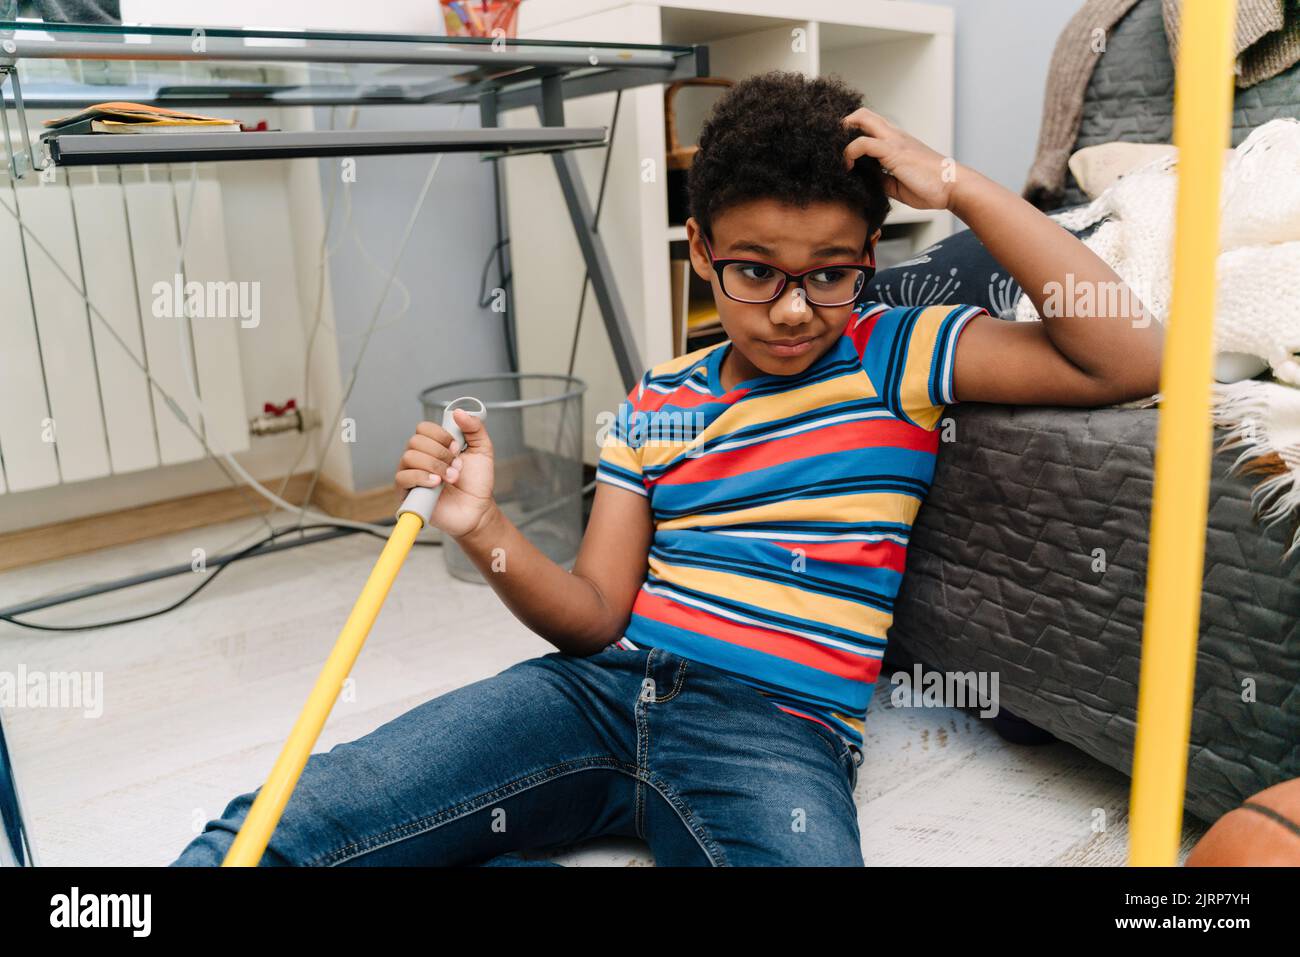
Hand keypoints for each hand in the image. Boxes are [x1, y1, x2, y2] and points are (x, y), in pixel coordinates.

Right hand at [394, 408, 495, 538]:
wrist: (478, 509)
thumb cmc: (477, 483)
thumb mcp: (483, 450)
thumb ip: (474, 428)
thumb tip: (458, 412)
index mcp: (433, 446)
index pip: (423, 428)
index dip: (440, 435)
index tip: (457, 447)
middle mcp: (419, 458)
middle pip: (415, 441)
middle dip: (440, 452)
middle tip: (456, 465)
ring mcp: (412, 475)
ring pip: (409, 457)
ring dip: (434, 465)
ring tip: (451, 477)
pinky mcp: (407, 493)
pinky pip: (402, 478)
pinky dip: (421, 477)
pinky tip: (436, 483)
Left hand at [841, 107, 960, 211]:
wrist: (953, 187)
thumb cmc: (931, 187)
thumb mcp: (897, 185)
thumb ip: (881, 179)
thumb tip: (864, 180)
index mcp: (896, 142)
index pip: (869, 125)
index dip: (851, 132)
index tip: (839, 152)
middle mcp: (894, 136)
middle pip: (863, 114)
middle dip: (842, 126)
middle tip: (833, 147)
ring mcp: (894, 141)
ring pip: (862, 119)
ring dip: (843, 134)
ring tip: (837, 157)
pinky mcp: (894, 152)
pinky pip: (864, 143)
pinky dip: (849, 152)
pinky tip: (848, 167)